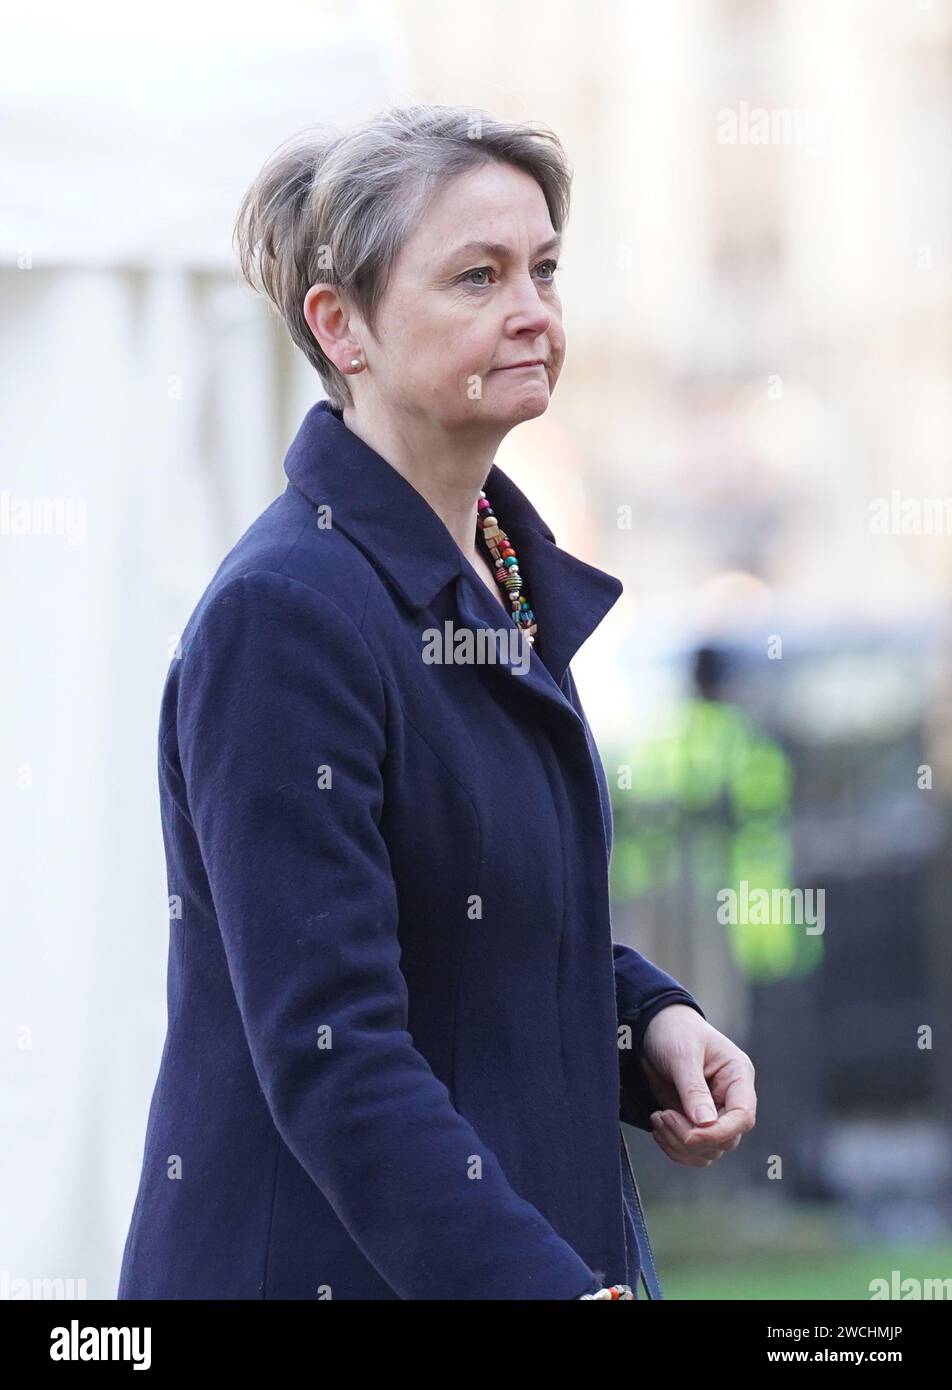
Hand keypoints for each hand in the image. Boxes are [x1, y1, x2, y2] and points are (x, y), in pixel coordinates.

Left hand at [639, 1005, 755, 1166]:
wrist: (651, 1027)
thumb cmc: (674, 1031)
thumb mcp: (683, 1054)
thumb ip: (693, 1089)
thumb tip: (705, 1125)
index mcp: (738, 1076)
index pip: (743, 1116)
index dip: (719, 1132)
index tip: (690, 1134)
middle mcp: (730, 1098)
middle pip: (726, 1139)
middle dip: (692, 1137)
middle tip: (662, 1116)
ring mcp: (713, 1113)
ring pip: (709, 1151)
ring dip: (680, 1144)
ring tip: (658, 1119)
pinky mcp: (693, 1122)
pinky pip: (692, 1150)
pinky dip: (674, 1147)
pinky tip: (658, 1127)